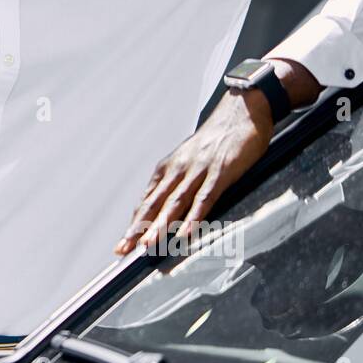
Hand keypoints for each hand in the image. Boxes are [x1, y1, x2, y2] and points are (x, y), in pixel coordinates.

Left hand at [114, 87, 273, 256]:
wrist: (239, 113)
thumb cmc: (216, 140)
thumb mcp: (190, 160)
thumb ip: (178, 182)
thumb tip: (166, 206)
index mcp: (169, 168)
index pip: (147, 200)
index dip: (135, 223)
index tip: (124, 243)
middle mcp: (178, 170)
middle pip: (155, 204)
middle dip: (138, 228)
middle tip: (124, 249)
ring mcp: (198, 171)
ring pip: (175, 203)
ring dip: (160, 225)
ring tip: (148, 245)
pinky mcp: (219, 173)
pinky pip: (204, 199)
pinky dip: (193, 217)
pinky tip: (185, 233)